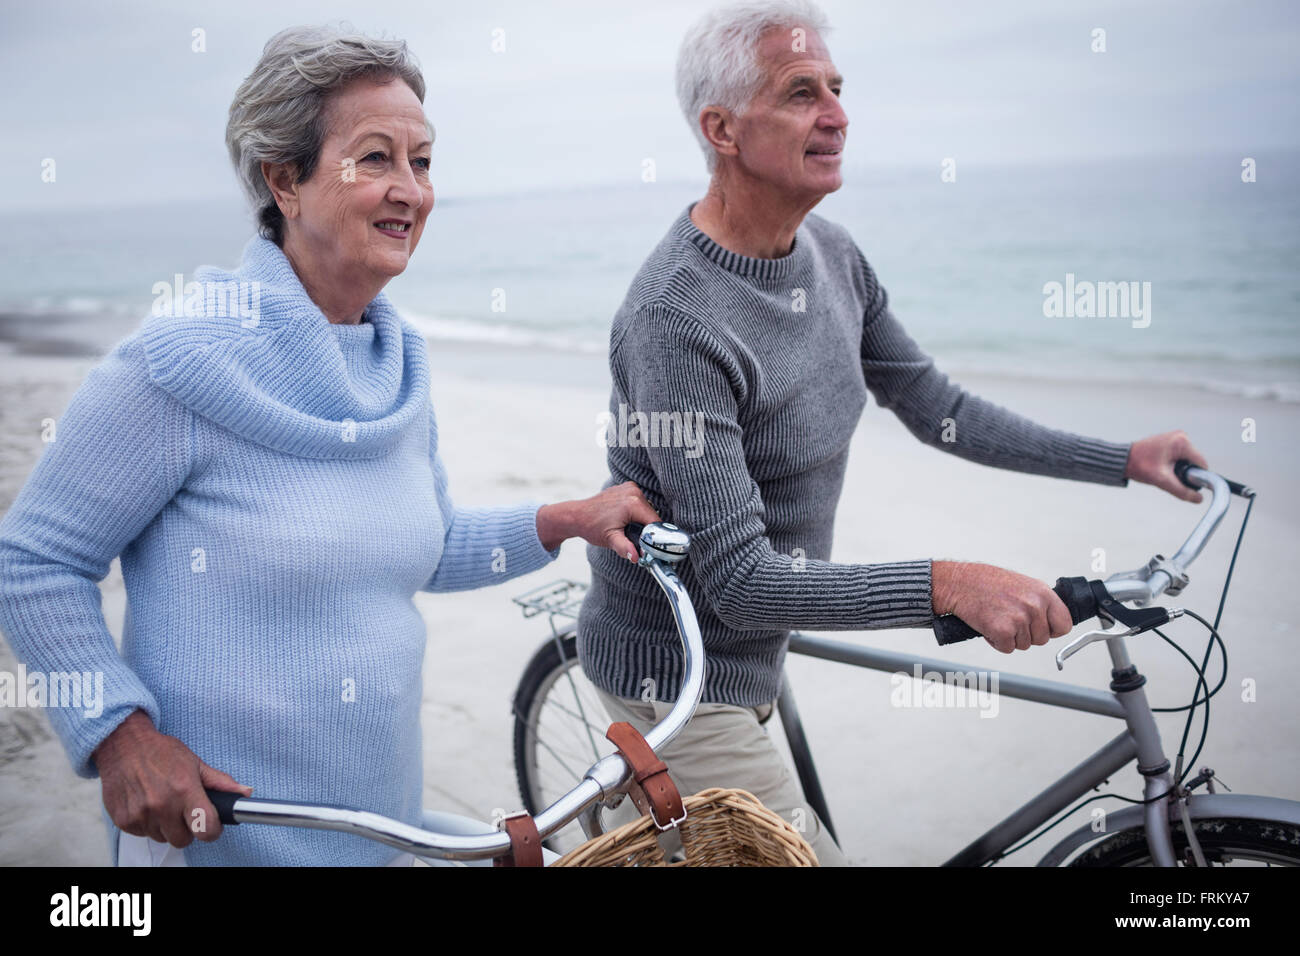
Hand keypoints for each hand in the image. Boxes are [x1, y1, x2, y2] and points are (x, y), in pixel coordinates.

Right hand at [93, 709, 251, 848]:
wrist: (122, 745)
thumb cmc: (159, 752)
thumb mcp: (194, 762)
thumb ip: (220, 782)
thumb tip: (244, 793)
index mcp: (184, 790)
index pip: (206, 830)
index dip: (212, 830)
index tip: (211, 825)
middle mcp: (161, 805)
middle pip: (183, 840)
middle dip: (187, 829)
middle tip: (184, 811)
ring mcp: (140, 815)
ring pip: (162, 838)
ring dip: (165, 826)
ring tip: (163, 803)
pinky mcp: (123, 820)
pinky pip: (143, 834)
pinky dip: (147, 824)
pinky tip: (147, 804)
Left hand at [535, 481, 661, 561]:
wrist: (577, 515)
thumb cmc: (592, 527)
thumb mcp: (610, 540)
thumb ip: (625, 548)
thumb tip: (637, 557)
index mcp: (633, 503)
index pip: (655, 522)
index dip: (654, 536)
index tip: (650, 546)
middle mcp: (634, 491)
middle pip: (651, 515)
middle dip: (647, 528)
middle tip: (635, 539)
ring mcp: (630, 487)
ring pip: (647, 509)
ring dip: (642, 520)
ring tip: (627, 528)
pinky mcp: (627, 487)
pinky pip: (639, 502)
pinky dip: (636, 512)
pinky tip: (625, 519)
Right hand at [932, 561, 1073, 653]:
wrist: (959, 582)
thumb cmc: (986, 582)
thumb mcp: (1022, 585)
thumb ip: (1039, 602)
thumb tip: (1052, 620)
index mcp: (1043, 593)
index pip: (1064, 624)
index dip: (1052, 630)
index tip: (1042, 629)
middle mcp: (1034, 606)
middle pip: (1042, 639)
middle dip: (1026, 634)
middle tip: (1009, 619)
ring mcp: (1019, 619)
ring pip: (1024, 645)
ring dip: (1009, 637)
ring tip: (997, 617)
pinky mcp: (1003, 631)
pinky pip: (1007, 648)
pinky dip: (996, 641)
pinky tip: (988, 625)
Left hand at [1124, 430, 1208, 503]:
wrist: (1123, 460)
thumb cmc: (1139, 466)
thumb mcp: (1162, 480)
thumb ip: (1182, 491)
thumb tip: (1198, 499)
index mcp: (1181, 442)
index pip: (1201, 464)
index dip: (1195, 476)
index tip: (1180, 481)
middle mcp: (1181, 436)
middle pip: (1195, 463)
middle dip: (1185, 473)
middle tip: (1168, 476)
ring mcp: (1176, 438)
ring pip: (1188, 461)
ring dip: (1179, 470)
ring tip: (1163, 471)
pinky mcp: (1171, 442)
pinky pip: (1181, 458)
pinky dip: (1175, 465)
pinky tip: (1162, 467)